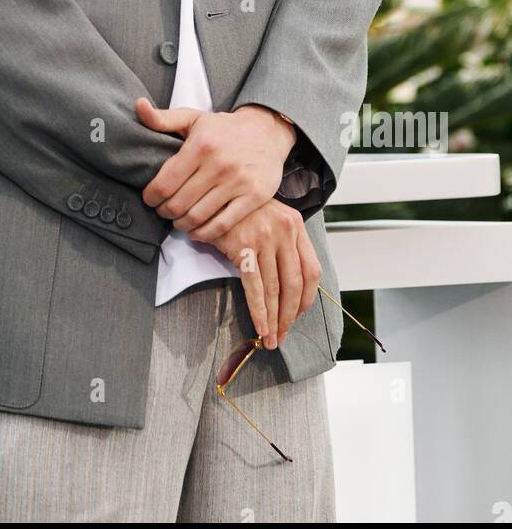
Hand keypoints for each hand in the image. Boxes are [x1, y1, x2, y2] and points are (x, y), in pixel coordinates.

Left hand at [136, 99, 296, 237]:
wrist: (267, 132)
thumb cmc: (224, 129)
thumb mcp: (193, 118)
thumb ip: (163, 118)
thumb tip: (138, 106)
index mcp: (200, 146)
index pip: (164, 183)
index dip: (151, 197)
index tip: (150, 199)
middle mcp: (218, 165)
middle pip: (178, 203)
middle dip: (164, 211)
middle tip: (163, 210)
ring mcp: (237, 182)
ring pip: (197, 217)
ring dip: (181, 224)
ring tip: (178, 220)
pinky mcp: (253, 197)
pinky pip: (222, 225)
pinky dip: (204, 234)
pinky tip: (196, 230)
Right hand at [209, 198, 321, 347]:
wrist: (215, 190)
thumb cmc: (243, 209)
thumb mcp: (272, 218)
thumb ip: (286, 244)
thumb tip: (290, 287)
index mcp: (296, 225)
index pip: (312, 270)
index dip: (307, 298)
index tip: (298, 315)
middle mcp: (284, 231)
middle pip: (294, 283)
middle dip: (290, 315)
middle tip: (284, 335)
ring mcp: (264, 237)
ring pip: (275, 289)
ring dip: (274, 319)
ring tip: (271, 338)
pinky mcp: (243, 246)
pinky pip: (254, 286)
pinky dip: (258, 310)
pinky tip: (260, 325)